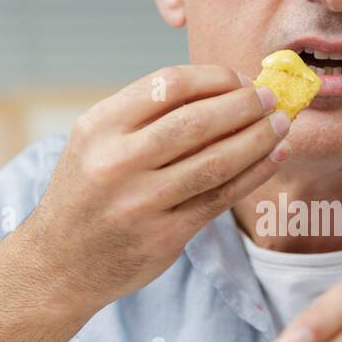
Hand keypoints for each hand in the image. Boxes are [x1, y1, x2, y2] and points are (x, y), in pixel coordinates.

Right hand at [23, 64, 290, 314]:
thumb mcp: (96, 143)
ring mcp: (140, 202)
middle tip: (272, 98)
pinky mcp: (163, 235)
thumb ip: (146, 116)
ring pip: (215, 161)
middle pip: (197, 121)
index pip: (169, 85)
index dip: (215, 78)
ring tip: (281, 125)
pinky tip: (272, 158)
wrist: (60, 264)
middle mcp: (116, 162)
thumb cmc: (88, 194)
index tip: (242, 78)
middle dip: (244, 105)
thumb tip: (224, 89)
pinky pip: (219, 198)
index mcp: (99, 126)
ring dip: (258, 139)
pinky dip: (253, 174)